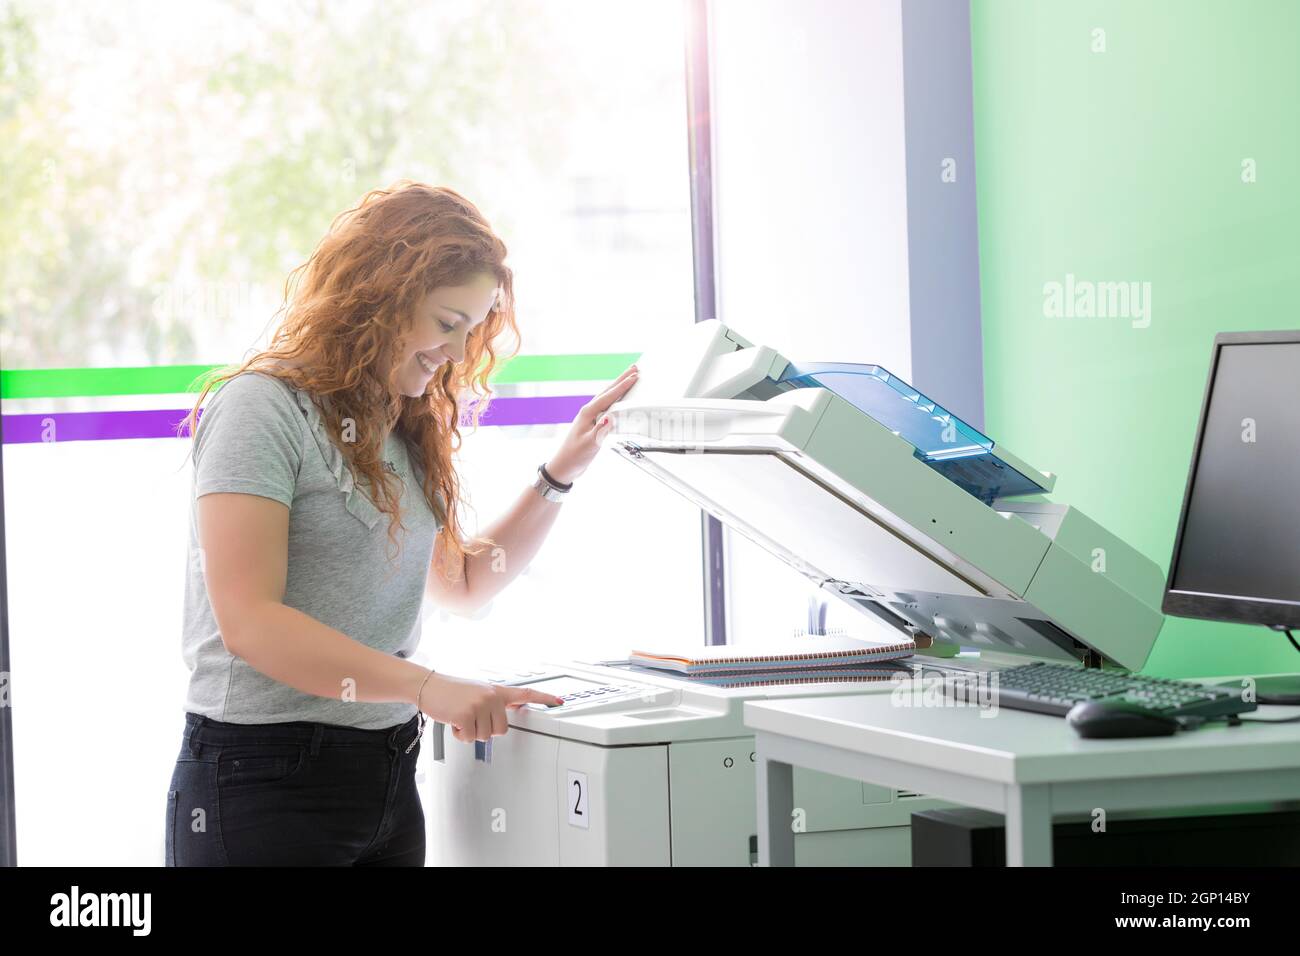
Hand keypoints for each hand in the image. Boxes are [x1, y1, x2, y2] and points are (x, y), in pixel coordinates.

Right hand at [419, 673, 563, 742]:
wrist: (428, 685)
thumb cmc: (452, 691)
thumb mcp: (478, 692)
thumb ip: (494, 702)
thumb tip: (510, 710)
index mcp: (496, 691)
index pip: (525, 692)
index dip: (544, 698)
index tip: (560, 702)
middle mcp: (491, 696)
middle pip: (501, 730)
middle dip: (485, 729)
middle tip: (471, 717)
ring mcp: (479, 704)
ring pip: (485, 736)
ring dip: (470, 732)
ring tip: (460, 716)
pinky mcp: (466, 714)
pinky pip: (468, 738)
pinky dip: (458, 734)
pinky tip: (452, 719)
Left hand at [545, 364, 638, 484]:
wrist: (564, 466)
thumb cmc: (575, 456)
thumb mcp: (590, 444)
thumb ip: (601, 430)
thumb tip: (611, 417)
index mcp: (588, 413)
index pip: (608, 396)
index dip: (622, 386)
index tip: (634, 377)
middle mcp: (588, 411)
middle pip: (608, 391)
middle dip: (621, 379)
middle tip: (634, 368)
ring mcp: (590, 417)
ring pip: (607, 397)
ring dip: (618, 386)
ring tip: (629, 377)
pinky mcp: (593, 423)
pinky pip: (607, 406)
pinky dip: (615, 398)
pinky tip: (619, 398)